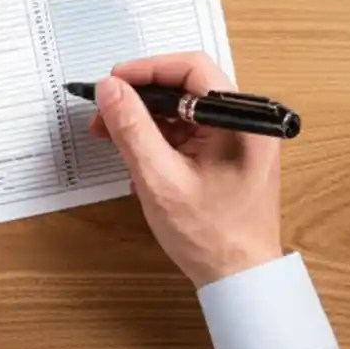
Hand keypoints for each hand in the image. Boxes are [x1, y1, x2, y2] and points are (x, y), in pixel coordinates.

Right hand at [90, 53, 282, 286]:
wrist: (240, 280)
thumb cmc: (211, 237)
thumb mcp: (159, 179)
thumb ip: (132, 129)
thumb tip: (110, 89)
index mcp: (240, 120)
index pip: (191, 68)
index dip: (147, 69)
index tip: (113, 82)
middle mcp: (245, 122)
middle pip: (185, 87)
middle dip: (140, 98)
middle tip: (105, 111)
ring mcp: (238, 140)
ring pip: (183, 111)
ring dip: (145, 120)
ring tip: (111, 136)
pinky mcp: (228, 156)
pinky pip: (188, 133)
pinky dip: (159, 140)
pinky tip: (135, 159)